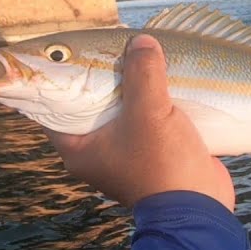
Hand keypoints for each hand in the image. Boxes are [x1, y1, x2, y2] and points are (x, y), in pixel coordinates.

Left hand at [45, 34, 235, 211]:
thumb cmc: (161, 164)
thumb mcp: (149, 112)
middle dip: (101, 72)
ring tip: (138, 54)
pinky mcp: (151, 151)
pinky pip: (144, 117)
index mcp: (78, 146)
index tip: (66, 50)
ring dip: (130, 85)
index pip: (51, 104)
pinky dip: (151, 99)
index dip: (55, 75)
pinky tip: (163, 78)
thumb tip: (142, 41)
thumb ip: (143, 72)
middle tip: (109, 45)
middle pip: (89, 101)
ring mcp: (124, 152)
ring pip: (120, 108)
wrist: (199, 208)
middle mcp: (96, 149)